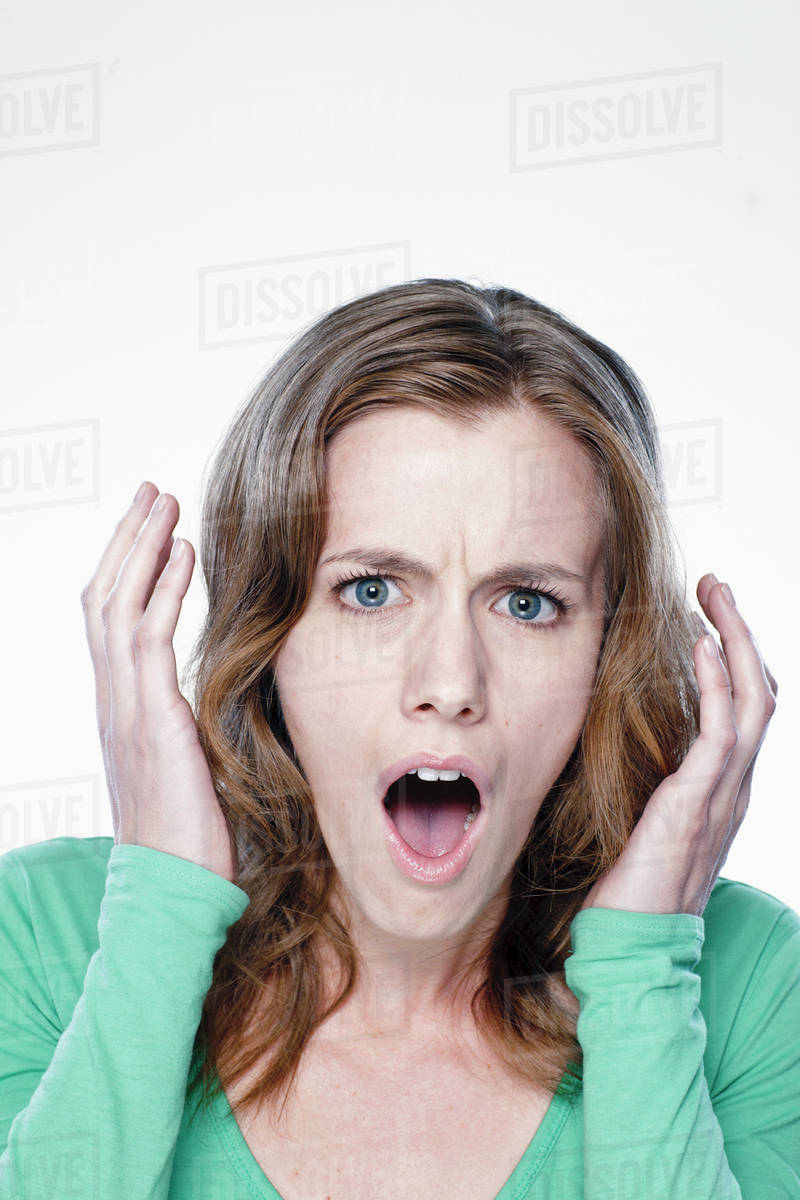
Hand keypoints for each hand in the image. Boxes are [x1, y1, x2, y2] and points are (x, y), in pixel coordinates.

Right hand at [81, 481, 238, 884]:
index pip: (111, 620)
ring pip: (118, 605)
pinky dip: (163, 587)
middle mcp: (115, 699)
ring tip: (165, 502)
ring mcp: (127, 707)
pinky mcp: (152, 719)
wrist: (172, 888)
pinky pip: (148, 636)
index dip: (127, 568)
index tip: (153, 528)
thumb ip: (189, 726)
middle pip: (105, 598)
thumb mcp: (187, 766)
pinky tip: (185, 552)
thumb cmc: (188, 837)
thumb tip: (215, 703)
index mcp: (122, 708)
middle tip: (152, 493)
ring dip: (141, 546)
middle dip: (128, 539)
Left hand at [580, 573, 777, 916]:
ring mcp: (723, 796)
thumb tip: (630, 743)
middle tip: (716, 584)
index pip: (746, 709)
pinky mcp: (697, 805)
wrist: (632, 946)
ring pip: (751, 703)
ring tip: (714, 595)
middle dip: (742, 632)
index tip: (708, 612)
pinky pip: (719, 734)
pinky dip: (714, 685)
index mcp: (723, 788)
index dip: (736, 657)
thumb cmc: (628, 886)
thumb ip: (653, 781)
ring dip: (736, 642)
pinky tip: (701, 646)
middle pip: (760, 692)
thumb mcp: (645, 819)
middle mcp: (734, 786)